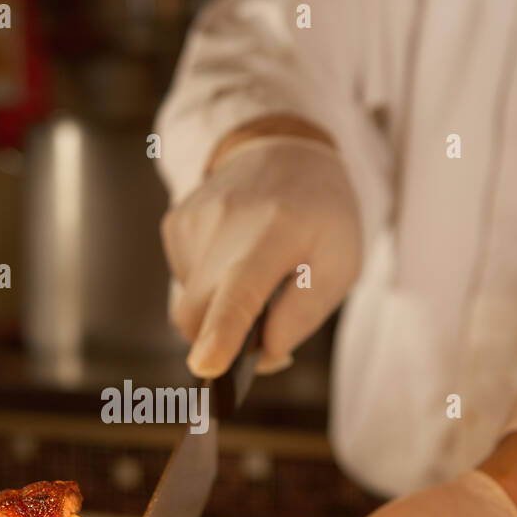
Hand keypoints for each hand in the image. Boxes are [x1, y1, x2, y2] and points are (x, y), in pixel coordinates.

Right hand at [161, 135, 361, 377]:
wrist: (283, 149)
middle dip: (219, 341)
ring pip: (190, 303)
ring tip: (256, 272)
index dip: (223, 333)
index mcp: (274, 235)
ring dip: (219, 308)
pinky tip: (234, 257)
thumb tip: (267, 354)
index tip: (206, 366)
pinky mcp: (174, 225)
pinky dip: (209, 286)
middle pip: (197, 315)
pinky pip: (185, 282)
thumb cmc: (320, 214)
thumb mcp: (342, 263)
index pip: (241, 291)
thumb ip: (306, 313)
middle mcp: (224, 224)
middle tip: (263, 329)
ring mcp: (192, 222)